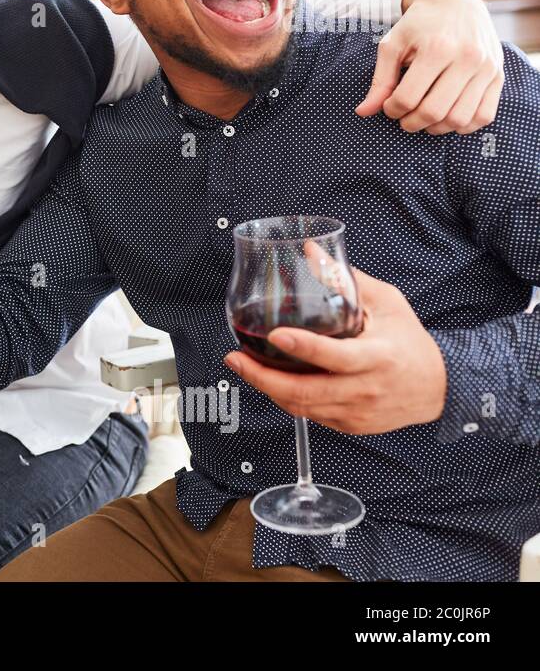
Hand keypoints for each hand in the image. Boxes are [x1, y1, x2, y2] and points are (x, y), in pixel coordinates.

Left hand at [223, 267, 446, 434]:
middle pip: (306, 392)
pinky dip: (285, 399)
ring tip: (243, 365)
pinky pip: (309, 415)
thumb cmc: (410, 342)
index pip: (337, 356)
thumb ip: (345, 279)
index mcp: (379, 357)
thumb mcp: (387, 303)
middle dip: (262, 377)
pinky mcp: (350, 425)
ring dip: (266, 387)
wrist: (439, 389)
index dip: (304, 348)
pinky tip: (270, 381)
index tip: (275, 335)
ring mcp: (357, 412)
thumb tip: (310, 250)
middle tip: (236, 357)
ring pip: (301, 407)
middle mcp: (366, 389)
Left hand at [355, 0, 503, 133]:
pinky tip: (447, 118)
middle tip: (404, 119)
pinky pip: (484, 115)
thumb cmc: (418, 25)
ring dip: (436, 128)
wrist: (455, 2)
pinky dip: (464, 125)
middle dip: (412, 123)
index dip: (392, 110)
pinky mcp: (498, 75)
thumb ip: (379, 81)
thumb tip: (363, 112)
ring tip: (423, 119)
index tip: (389, 106)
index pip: (408, 98)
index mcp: (437, 48)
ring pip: (459, 118)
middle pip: (434, 112)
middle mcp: (467, 58)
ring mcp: (486, 68)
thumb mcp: (392, 45)